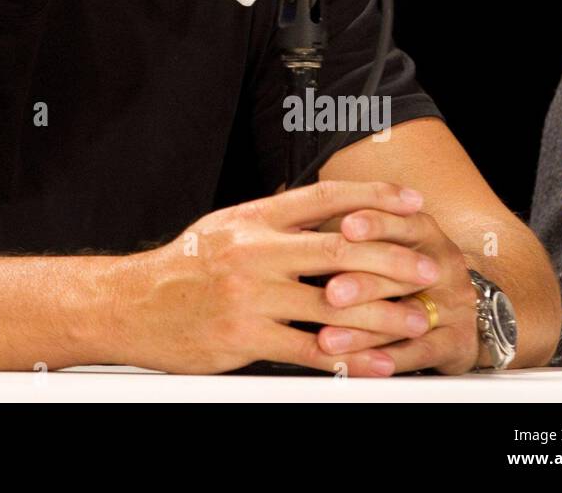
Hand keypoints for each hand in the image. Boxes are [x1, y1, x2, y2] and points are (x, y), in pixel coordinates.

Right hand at [107, 181, 443, 374]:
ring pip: (331, 305)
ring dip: (383, 315)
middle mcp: (254, 251)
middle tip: (429, 268)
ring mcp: (249, 295)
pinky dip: (350, 361)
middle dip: (392, 259)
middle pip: (338, 250)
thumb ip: (273, 219)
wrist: (133, 305)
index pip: (323, 198)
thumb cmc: (184, 266)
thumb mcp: (226, 227)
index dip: (372, 196)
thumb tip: (323, 208)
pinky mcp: (245, 338)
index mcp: (252, 218)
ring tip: (417, 320)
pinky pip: (309, 351)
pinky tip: (377, 365)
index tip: (410, 202)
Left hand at [313, 204, 480, 374]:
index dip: (372, 223)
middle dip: (363, 282)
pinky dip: (386, 359)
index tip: (345, 227)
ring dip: (365, 329)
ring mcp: (454, 302)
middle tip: (331, 292)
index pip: (398, 220)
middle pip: (400, 271)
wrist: (451, 310)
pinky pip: (419, 352)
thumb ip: (350, 233)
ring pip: (407, 316)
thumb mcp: (382, 242)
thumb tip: (301, 228)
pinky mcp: (458, 340)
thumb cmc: (398, 268)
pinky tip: (358, 364)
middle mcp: (442, 261)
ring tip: (328, 338)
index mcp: (421, 228)